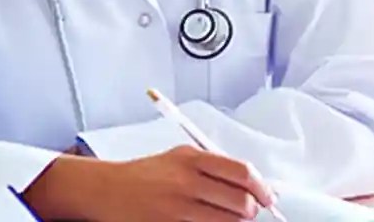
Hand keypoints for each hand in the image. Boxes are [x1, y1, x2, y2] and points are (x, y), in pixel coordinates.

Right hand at [23, 145, 275, 221]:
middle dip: (250, 211)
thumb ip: (212, 168)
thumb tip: (254, 185)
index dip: (262, 189)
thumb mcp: (177, 159)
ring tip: (223, 218)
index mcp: (190, 158)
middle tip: (245, 212)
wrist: (105, 190)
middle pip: (241, 203)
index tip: (268, 198)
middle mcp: (186, 181)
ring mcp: (178, 208)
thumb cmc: (144, 176)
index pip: (242, 173)